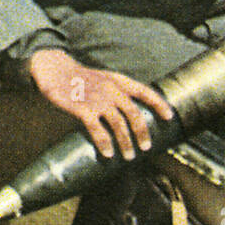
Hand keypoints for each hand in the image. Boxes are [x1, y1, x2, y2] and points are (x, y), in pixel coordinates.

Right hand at [27, 49, 172, 159]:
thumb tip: (134, 110)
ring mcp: (97, 99)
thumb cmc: (82, 78)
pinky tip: (108, 154)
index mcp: (119, 81)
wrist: (55, 69)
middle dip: (142, 132)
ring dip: (126, 142)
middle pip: (134, 113)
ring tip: (129, 155)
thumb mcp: (105, 78)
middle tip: (146, 146)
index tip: (169, 117)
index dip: (159, 104)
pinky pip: (98, 129)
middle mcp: (111, 89)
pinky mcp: (82, 108)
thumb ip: (120, 91)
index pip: (145, 91)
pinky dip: (104, 143)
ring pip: (118, 124)